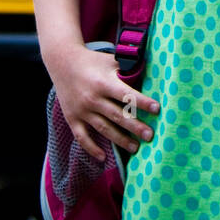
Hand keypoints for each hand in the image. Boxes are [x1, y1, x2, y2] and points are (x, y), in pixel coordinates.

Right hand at [50, 45, 159, 162]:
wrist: (62, 62)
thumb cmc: (92, 61)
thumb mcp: (110, 61)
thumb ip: (127, 70)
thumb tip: (150, 75)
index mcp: (104, 83)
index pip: (126, 95)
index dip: (142, 102)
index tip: (157, 109)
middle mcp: (93, 98)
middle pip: (117, 116)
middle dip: (135, 127)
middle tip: (150, 136)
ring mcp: (82, 110)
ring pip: (103, 128)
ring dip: (120, 140)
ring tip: (135, 148)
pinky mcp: (72, 118)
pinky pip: (82, 136)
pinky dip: (91, 148)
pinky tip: (103, 158)